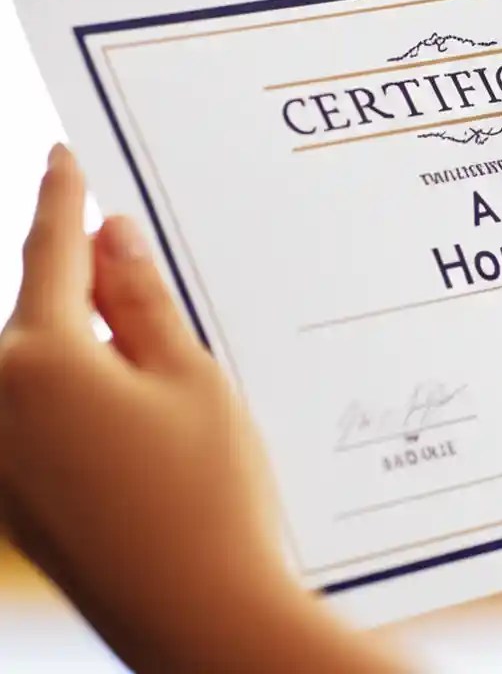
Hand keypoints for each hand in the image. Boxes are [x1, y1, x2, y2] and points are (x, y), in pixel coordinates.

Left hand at [0, 145, 404, 671]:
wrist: (197, 617)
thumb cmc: (209, 495)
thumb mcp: (192, 380)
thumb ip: (141, 299)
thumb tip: (109, 233)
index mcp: (38, 362)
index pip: (50, 254)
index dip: (62, 199)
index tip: (62, 157)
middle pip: (34, 313)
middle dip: (77, 279)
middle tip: (125, 250)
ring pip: (33, 368)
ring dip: (79, 342)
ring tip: (147, 346)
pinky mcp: (11, 499)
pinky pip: (33, 418)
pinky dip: (73, 395)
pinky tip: (131, 412)